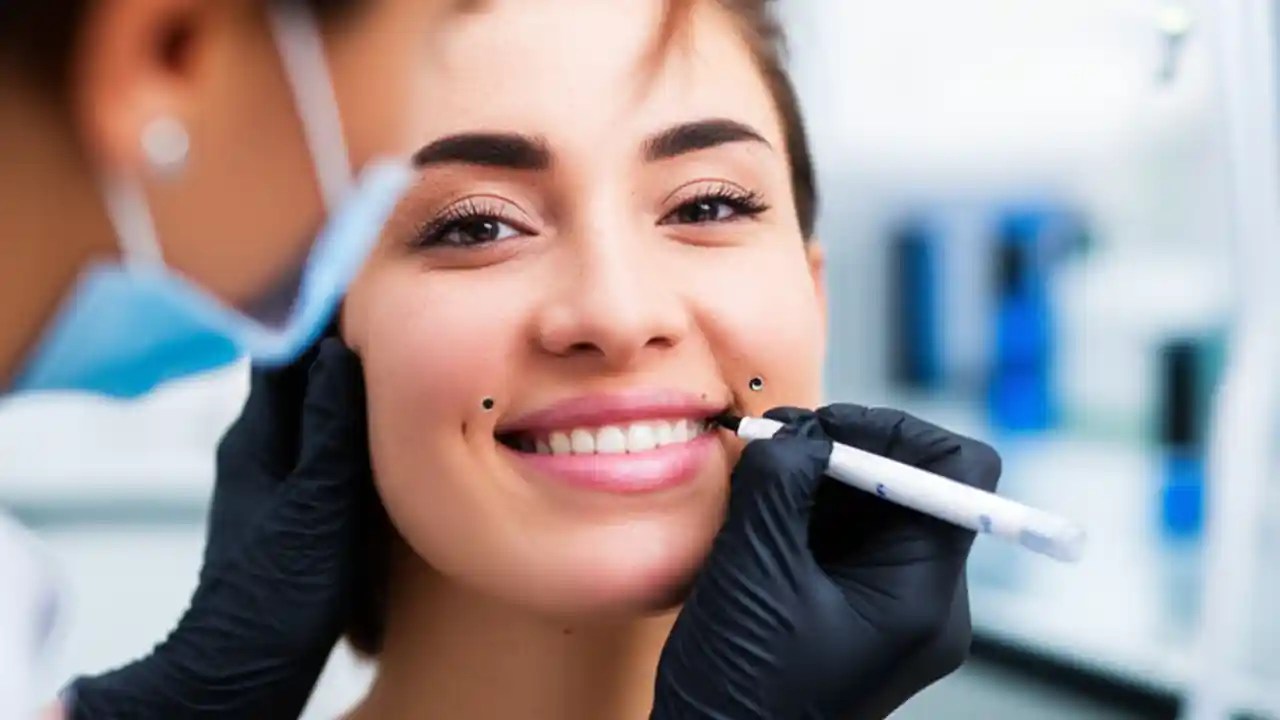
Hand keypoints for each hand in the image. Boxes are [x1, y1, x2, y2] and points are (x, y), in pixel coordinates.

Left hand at [66, 338, 375, 718]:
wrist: (248, 664)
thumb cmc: (280, 591)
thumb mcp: (318, 504)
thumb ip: (330, 427)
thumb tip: (339, 351)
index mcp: (257, 436)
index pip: (284, 346)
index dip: (319, 309)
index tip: (363, 277)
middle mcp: (256, 447)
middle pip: (298, 371)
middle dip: (341, 339)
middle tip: (398, 309)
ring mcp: (271, 476)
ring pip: (311, 407)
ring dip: (347, 381)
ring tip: (402, 357)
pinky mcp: (289, 504)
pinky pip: (321, 441)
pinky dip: (352, 423)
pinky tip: (388, 430)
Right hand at [652, 404, 1001, 719]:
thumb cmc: (741, 689)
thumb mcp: (754, 568)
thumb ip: (780, 480)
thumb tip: (798, 429)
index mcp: (922, 595)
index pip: (958, 473)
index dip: (896, 431)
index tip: (824, 427)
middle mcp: (924, 602)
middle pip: (912, 486)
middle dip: (840, 453)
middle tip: (771, 444)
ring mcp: (893, 613)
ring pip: (873, 509)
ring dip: (814, 483)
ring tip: (753, 483)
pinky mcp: (859, 618)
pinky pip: (848, 543)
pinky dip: (804, 516)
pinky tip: (756, 518)